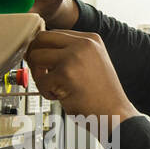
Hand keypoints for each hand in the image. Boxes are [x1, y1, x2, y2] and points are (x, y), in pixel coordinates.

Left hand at [25, 30, 139, 136]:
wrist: (115, 115)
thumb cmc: (102, 96)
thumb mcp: (92, 63)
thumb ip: (71, 53)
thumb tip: (41, 50)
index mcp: (90, 39)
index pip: (54, 33)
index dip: (43, 49)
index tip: (42, 63)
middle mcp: (83, 43)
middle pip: (41, 38)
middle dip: (34, 56)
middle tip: (39, 72)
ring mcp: (74, 57)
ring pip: (35, 56)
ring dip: (38, 75)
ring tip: (52, 87)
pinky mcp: (66, 73)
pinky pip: (40, 80)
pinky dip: (46, 92)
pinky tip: (60, 97)